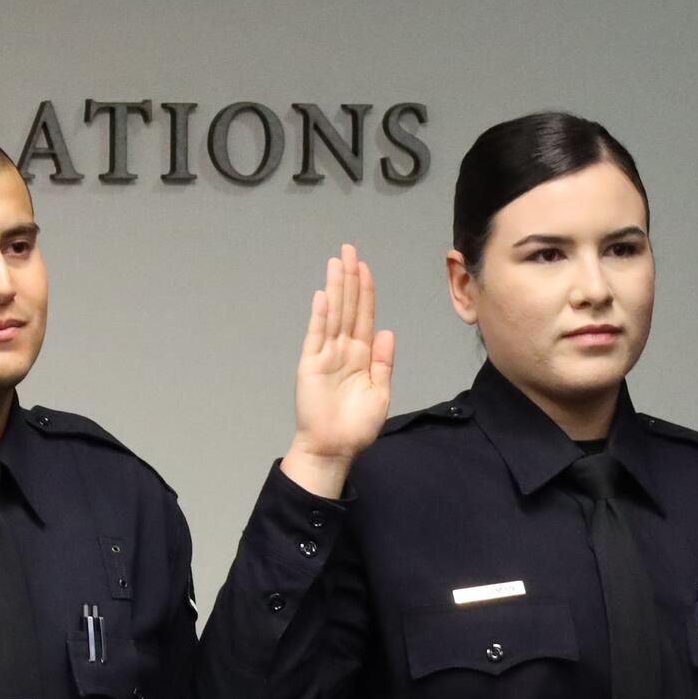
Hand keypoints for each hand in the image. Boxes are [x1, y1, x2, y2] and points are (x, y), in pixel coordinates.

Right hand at [282, 244, 393, 498]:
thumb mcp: (380, 392)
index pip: (364, 315)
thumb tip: (386, 331)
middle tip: (349, 250)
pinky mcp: (311, 364)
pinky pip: (317, 335)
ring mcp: (325, 354)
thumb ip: (383, 362)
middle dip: (349, 278)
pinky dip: (320, 315)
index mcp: (362, 355)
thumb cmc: (357, 426)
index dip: (365, 290)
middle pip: (348, 307)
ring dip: (336, 288)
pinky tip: (324, 295)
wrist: (334, 448)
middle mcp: (343, 349)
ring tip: (337, 262)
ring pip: (334, 314)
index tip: (364, 266)